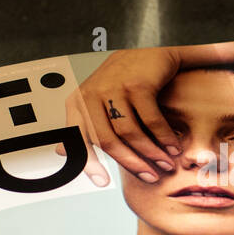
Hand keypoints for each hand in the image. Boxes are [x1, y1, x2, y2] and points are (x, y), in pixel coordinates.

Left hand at [58, 47, 185, 184]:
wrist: (148, 51)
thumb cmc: (122, 80)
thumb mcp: (96, 101)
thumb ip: (81, 126)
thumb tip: (60, 152)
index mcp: (78, 101)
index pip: (80, 139)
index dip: (89, 164)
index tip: (102, 183)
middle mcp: (91, 94)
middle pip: (108, 142)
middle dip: (131, 163)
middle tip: (149, 177)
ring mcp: (114, 88)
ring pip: (130, 134)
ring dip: (152, 153)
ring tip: (165, 164)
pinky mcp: (137, 85)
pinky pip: (151, 121)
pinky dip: (164, 137)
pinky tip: (173, 147)